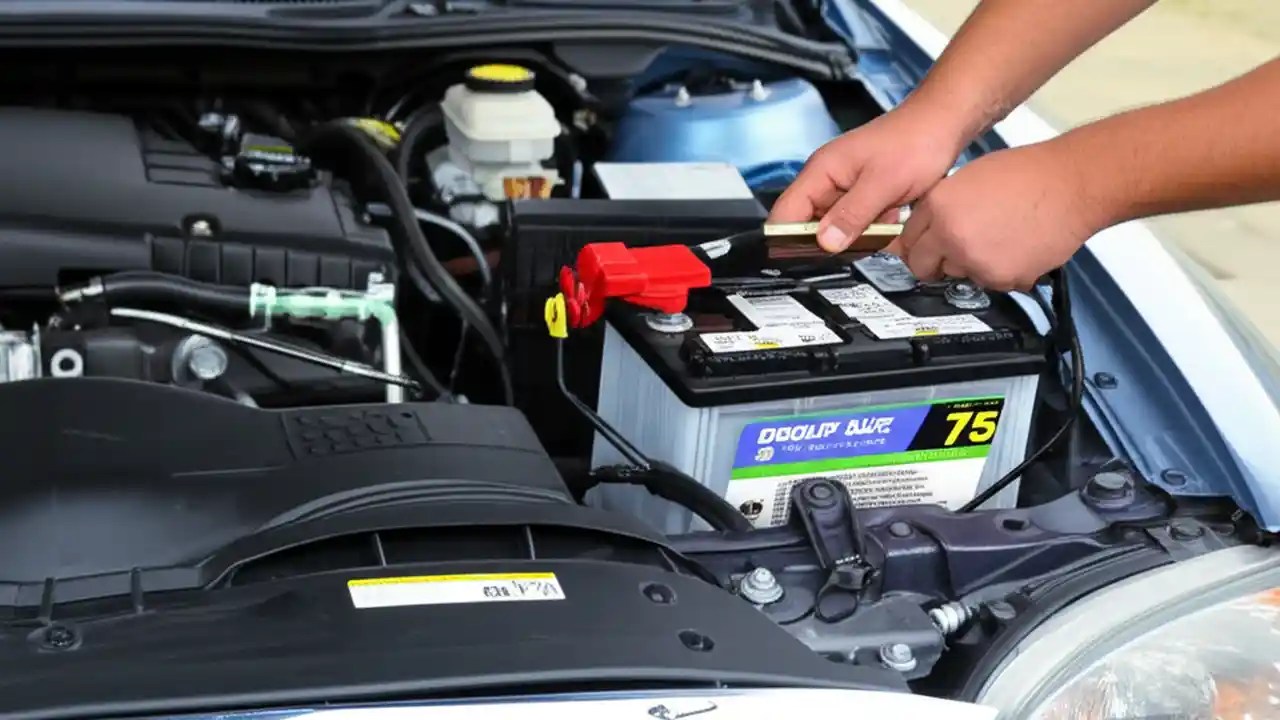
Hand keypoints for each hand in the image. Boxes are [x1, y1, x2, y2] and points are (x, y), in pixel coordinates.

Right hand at [769, 102, 966, 251]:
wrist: (942, 124)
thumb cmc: (915, 141)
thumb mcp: (883, 182)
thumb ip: (852, 214)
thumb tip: (825, 243)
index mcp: (821, 171)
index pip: (785, 213)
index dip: (788, 239)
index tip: (806, 260)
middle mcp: (826, 180)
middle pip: (806, 224)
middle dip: (827, 242)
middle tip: (855, 244)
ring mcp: (843, 188)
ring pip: (832, 227)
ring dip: (852, 235)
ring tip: (880, 225)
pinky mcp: (860, 195)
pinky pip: (852, 223)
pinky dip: (867, 229)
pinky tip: (888, 221)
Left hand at [884, 142, 1096, 290]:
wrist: (1071, 185)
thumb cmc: (1026, 174)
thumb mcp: (967, 178)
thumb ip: (941, 207)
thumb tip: (925, 230)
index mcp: (938, 206)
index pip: (906, 241)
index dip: (916, 245)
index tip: (921, 250)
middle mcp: (950, 236)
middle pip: (923, 267)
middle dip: (934, 263)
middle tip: (955, 252)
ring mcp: (975, 261)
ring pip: (958, 276)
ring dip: (970, 266)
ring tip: (997, 238)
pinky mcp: (1001, 278)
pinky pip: (990, 283)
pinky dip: (1000, 272)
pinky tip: (1016, 247)